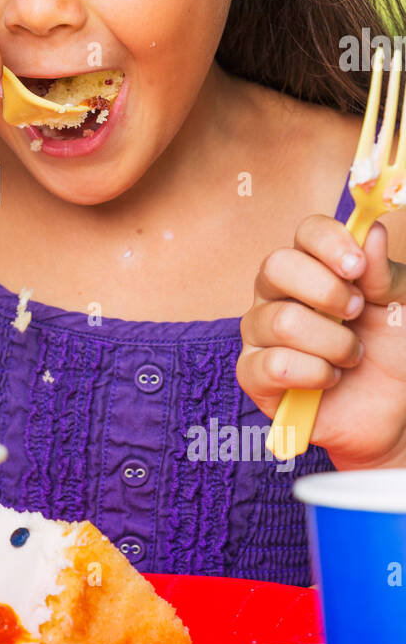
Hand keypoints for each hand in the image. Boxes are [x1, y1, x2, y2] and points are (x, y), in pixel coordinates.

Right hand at [238, 215, 405, 468]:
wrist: (390, 411)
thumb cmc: (391, 352)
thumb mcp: (402, 307)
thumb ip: (386, 273)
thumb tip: (370, 232)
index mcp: (313, 267)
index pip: (306, 232)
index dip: (330, 244)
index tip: (358, 267)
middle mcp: (278, 293)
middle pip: (277, 266)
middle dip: (327, 292)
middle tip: (357, 314)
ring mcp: (260, 333)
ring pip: (282, 321)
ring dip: (333, 344)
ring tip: (352, 357)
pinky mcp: (253, 374)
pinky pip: (275, 365)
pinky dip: (316, 374)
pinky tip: (330, 379)